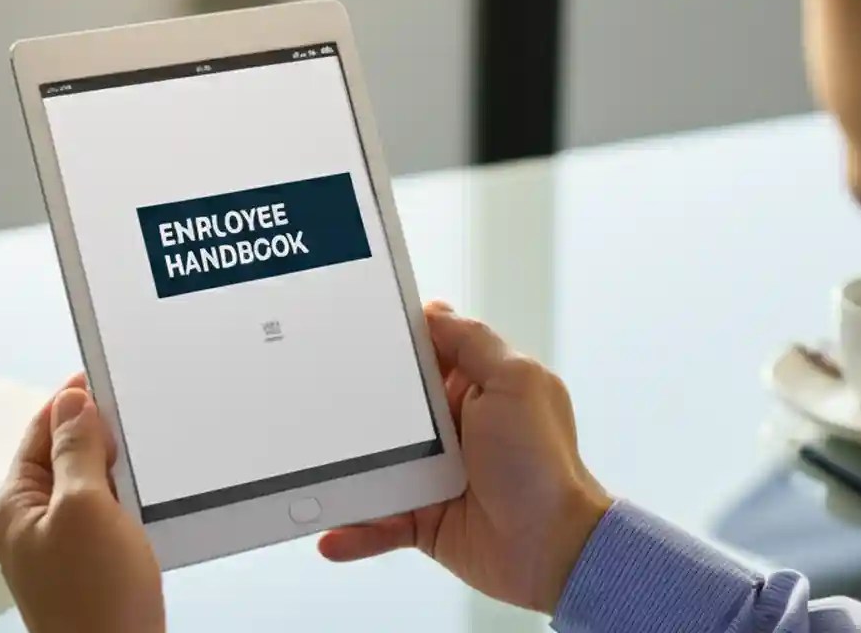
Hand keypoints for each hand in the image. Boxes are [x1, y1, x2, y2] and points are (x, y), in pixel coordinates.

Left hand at [0, 375, 163, 632]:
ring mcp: (63, 544)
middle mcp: (32, 522)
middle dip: (99, 430)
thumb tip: (73, 402)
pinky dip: (129, 494)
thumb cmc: (96, 598)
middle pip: (64, 453)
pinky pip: (108, 510)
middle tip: (138, 411)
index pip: (40, 431)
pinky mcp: (93, 560)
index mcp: (16, 505)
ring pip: (90, 482)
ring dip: (118, 463)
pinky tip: (153, 492)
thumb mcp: (86, 508)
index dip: (73, 400)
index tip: (107, 374)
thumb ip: (77, 451)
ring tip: (149, 449)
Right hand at [319, 302, 613, 613]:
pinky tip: (332, 534)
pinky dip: (356, 529)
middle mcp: (456, 428)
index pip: (428, 352)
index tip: (350, 333)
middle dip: (355, 406)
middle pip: (391, 407)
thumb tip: (435, 311)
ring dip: (345, 472)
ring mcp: (436, 474)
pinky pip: (379, 520)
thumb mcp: (515, 382)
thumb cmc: (541, 462)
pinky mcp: (425, 518)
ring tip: (308, 472)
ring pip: (376, 465)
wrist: (552, 549)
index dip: (394, 343)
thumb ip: (474, 343)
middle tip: (315, 401)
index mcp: (480, 388)